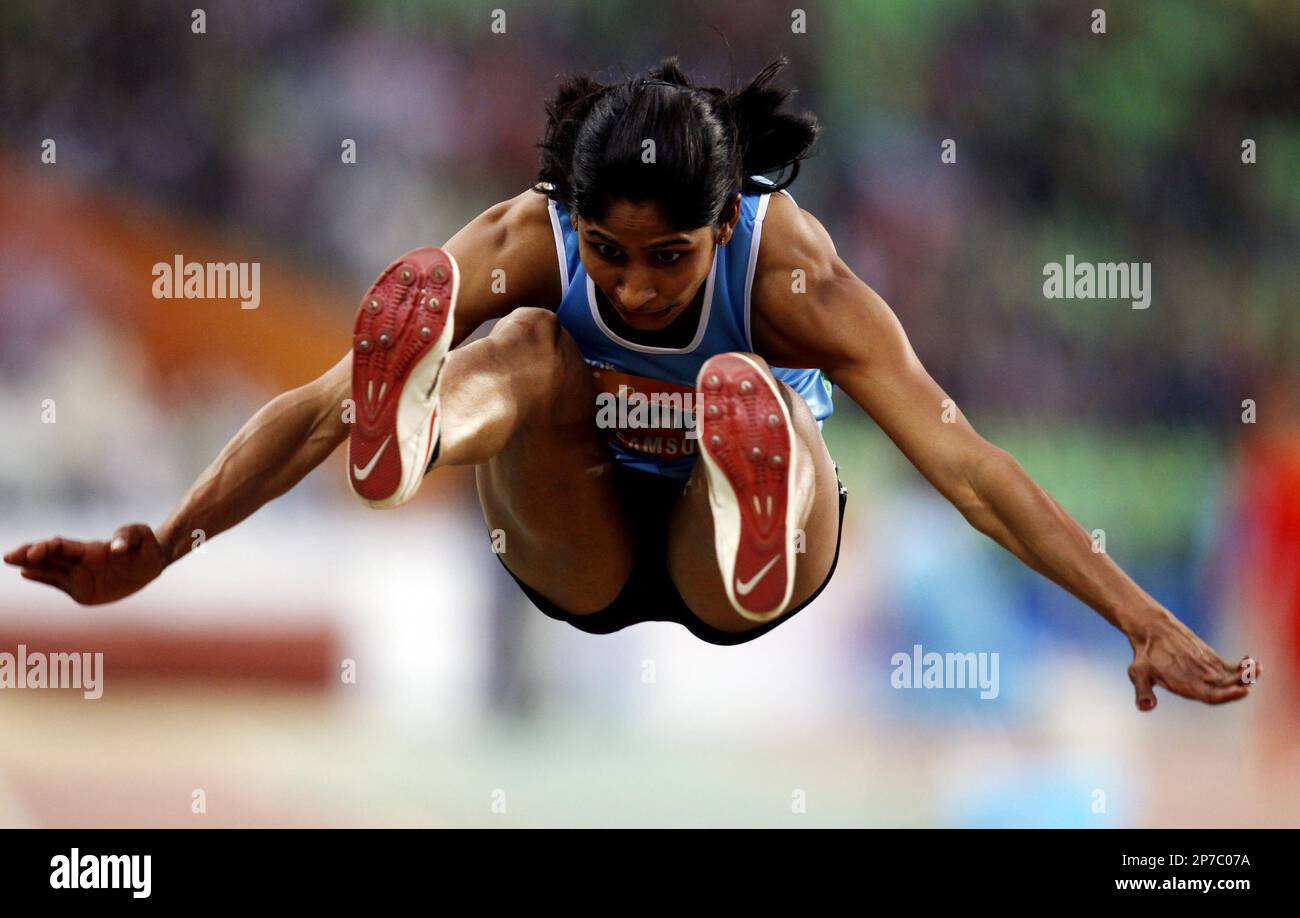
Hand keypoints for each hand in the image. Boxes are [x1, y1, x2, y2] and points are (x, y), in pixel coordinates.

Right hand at [3, 523, 165, 605]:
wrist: (152, 563)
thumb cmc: (146, 546)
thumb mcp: (142, 536)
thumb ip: (128, 536)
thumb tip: (116, 548)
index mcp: (93, 549)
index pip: (64, 547)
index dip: (48, 548)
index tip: (33, 553)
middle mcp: (81, 561)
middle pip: (50, 555)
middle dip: (30, 554)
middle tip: (9, 555)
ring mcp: (79, 574)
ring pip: (49, 568)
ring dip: (30, 564)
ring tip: (10, 559)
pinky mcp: (82, 589)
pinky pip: (58, 582)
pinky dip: (42, 577)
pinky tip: (25, 573)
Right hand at [1126, 608, 1259, 710]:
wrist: (1150, 634)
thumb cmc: (1144, 656)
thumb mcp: (1137, 672)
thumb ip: (1142, 690)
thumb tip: (1145, 706)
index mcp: (1186, 689)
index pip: (1212, 697)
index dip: (1229, 696)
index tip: (1244, 690)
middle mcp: (1200, 684)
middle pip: (1227, 690)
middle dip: (1243, 684)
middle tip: (1252, 675)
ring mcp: (1208, 673)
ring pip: (1233, 679)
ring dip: (1247, 676)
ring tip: (1256, 667)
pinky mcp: (1212, 663)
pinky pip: (1232, 669)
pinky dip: (1243, 667)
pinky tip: (1250, 660)